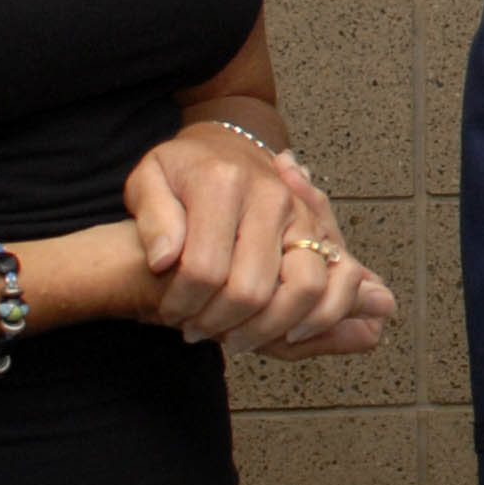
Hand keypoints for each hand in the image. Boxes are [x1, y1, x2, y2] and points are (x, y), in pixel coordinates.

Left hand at [124, 125, 388, 352]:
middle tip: (197, 331)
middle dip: (221, 324)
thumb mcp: (148, 179)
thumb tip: (165, 260)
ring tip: (236, 338)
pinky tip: (284, 333)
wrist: (230, 146)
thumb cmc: (184, 171)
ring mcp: (304, 214)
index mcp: (224, 181)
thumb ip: (152, 218)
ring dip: (268, 328)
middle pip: (252, 287)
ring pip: (304, 288)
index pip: (203, 267)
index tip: (169, 312)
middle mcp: (272, 197)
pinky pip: (336, 283)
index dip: (182, 303)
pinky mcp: (324, 230)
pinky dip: (318, 318)